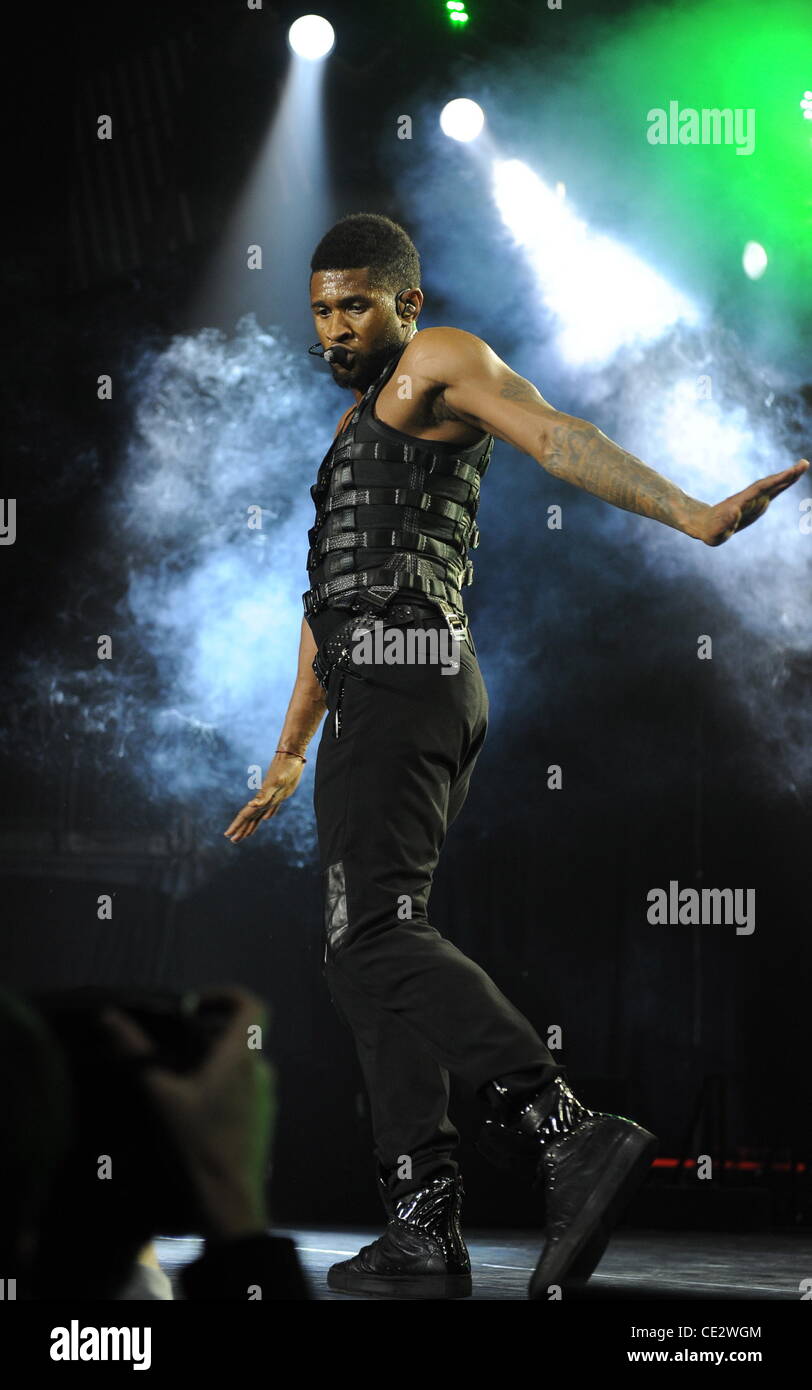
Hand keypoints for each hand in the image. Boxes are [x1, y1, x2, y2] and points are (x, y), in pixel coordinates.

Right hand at [100, 986, 275, 1239]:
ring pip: (242, 1061)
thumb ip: (136, 1053)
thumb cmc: (196, 1143)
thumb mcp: (160, 1095)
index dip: (224, 996)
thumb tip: (110, 1018)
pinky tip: (194, 1106)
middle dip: (208, 1031)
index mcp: (242, 1057)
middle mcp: (261, 1069)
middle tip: (173, 1044)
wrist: (229, 1201)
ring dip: (213, 1059)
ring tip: (178, 1076)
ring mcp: (266, 1096)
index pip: (252, 1005)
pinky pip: (244, 1085)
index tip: (192, 1007)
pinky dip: (222, 1082)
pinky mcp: (263, 1118)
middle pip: (242, 1033)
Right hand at [224, 752, 305, 842]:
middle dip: (241, 830)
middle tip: (232, 841)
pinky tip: (266, 818)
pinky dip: (267, 814)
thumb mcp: (278, 783)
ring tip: (245, 834)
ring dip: (251, 825)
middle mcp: (264, 798)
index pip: (246, 815)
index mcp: (262, 799)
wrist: (291, 754)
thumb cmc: (286, 767)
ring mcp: (271, 795)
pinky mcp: (279, 793)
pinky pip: (270, 807)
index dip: (237, 826)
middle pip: (249, 817)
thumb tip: (251, 806)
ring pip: (258, 814)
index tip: (228, 835)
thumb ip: (265, 795)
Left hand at [693, 458, 808, 546]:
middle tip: (804, 464)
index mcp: (742, 502)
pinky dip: (782, 485)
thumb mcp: (715, 531)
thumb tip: (734, 511)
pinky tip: (791, 480)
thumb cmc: (709, 530)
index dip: (776, 480)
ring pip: (772, 486)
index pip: (762, 488)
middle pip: (770, 483)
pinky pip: (771, 492)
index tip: (790, 472)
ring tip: (803, 467)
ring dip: (787, 477)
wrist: (702, 524)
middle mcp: (749, 498)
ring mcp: (753, 500)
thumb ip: (725, 523)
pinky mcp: (755, 504)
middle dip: (787, 475)